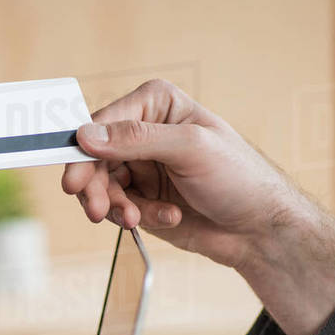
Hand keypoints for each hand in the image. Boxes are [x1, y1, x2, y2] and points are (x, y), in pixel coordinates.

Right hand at [61, 79, 334, 334]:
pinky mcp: (143, 199)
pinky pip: (118, 208)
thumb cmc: (239, 178)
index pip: (103, 123)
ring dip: (116, 206)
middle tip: (98, 211)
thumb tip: (86, 135)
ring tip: (135, 219)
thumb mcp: (190, 149)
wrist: (260, 229)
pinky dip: (135, 217)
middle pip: (94, 157)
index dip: (83, 151)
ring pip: (102, 186)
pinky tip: (167, 217)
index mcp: (155, 105)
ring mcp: (142, 168)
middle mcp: (143, 133)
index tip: (74, 181)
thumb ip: (137, 140)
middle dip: (96, 187)